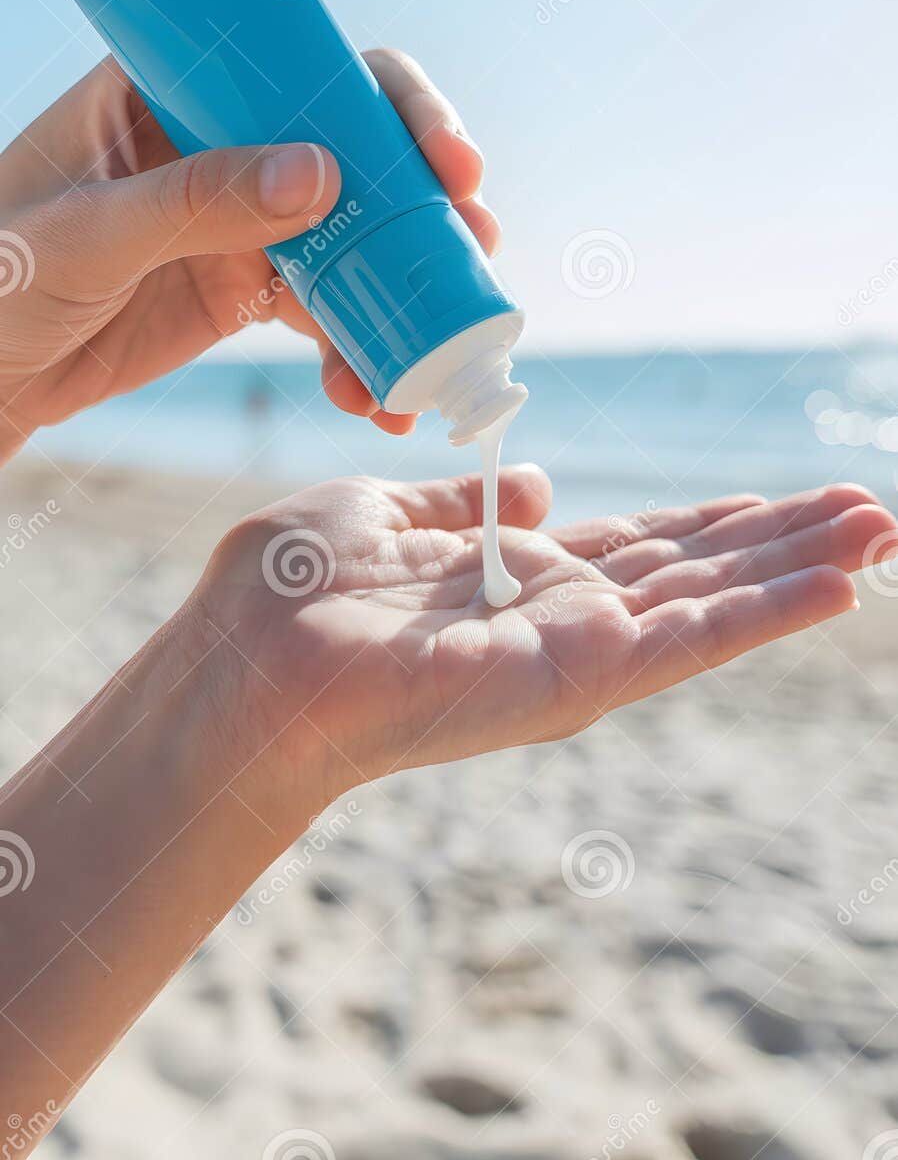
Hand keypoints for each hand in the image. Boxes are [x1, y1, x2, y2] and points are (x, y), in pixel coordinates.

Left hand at [0, 49, 493, 458]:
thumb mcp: (86, 233)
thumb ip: (196, 201)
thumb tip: (324, 175)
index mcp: (173, 88)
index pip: (303, 64)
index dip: (387, 101)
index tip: (444, 157)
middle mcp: (222, 141)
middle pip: (352, 147)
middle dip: (420, 201)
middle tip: (473, 247)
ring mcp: (240, 217)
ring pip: (352, 236)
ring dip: (404, 288)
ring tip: (435, 356)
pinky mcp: (244, 289)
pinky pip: (325, 310)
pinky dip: (359, 349)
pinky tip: (376, 395)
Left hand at [191, 473, 897, 828]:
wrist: (251, 657)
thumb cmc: (294, 584)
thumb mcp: (388, 513)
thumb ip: (466, 505)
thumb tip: (534, 482)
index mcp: (524, 577)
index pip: (645, 544)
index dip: (718, 521)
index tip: (784, 499)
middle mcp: (564, 620)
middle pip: (700, 571)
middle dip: (784, 539)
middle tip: (871, 507)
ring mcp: (580, 653)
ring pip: (716, 602)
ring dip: (802, 567)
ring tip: (883, 528)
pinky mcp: (583, 677)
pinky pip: (696, 638)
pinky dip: (771, 612)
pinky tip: (841, 584)